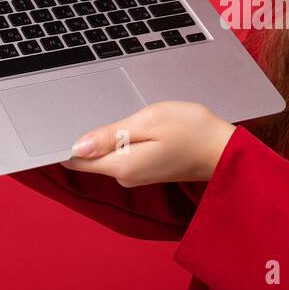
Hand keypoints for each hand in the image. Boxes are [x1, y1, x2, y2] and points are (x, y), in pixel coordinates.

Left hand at [61, 101, 236, 185]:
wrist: (224, 150)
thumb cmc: (193, 131)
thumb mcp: (149, 121)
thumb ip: (111, 134)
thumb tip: (78, 145)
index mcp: (121, 165)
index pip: (77, 160)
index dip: (67, 142)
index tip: (64, 124)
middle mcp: (124, 176)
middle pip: (91, 156)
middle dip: (94, 134)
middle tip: (116, 113)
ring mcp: (135, 175)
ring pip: (108, 153)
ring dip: (114, 135)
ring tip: (139, 119)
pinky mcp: (145, 170)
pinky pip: (123, 154)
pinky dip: (127, 139)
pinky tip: (145, 128)